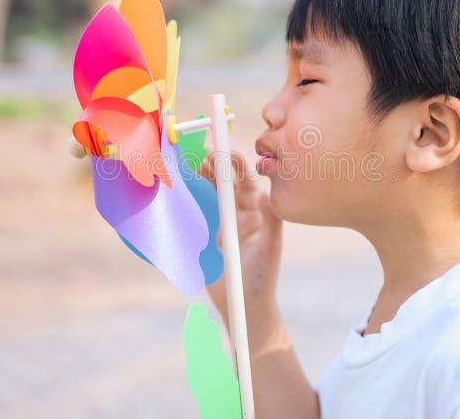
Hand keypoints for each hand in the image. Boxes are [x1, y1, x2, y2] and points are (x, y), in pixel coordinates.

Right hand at [199, 150, 283, 327]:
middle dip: (217, 164)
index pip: (247, 178)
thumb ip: (272, 224)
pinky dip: (195, 192)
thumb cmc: (262, 276)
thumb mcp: (270, 249)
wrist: (244, 303)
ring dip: (206, 174)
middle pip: (227, 178)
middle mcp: (241, 209)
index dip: (235, 164)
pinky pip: (202, 205)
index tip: (224, 155)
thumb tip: (266, 195)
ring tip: (198, 165)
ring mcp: (224, 219)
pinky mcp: (209, 230)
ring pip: (214, 188)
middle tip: (207, 157)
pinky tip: (187, 182)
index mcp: (257, 210)